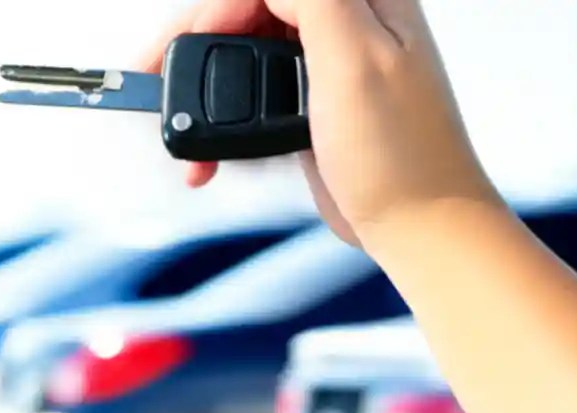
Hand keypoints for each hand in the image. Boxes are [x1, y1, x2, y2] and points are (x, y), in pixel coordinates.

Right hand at [141, 0, 500, 246]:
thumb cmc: (404, 157)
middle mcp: (349, 23)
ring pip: (246, 49)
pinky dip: (225, 116)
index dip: (221, 5)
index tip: (194, 39)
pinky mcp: (316, 105)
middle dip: (198, 38)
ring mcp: (331, 65)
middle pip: (252, 9)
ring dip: (205, 83)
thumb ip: (313, 0)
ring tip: (177, 118)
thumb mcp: (356, 59)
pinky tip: (210, 148)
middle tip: (157, 69)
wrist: (418, 226)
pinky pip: (255, 91)